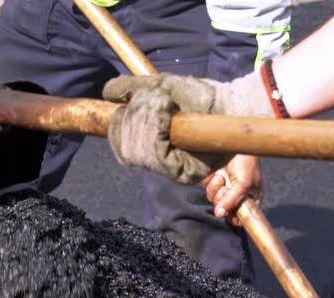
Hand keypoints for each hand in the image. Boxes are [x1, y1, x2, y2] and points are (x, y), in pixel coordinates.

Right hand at [102, 73, 272, 184]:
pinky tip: (166, 112)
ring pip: (142, 151)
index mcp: (152, 150)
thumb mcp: (156, 87)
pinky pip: (157, 153)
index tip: (124, 107)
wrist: (226, 102)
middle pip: (130, 150)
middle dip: (135, 118)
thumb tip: (107, 93)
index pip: (122, 148)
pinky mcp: (186, 173)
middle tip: (153, 100)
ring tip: (164, 103)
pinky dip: (156, 127)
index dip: (119, 127)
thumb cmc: (195, 96)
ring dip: (147, 119)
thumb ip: (129, 89)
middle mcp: (162, 166)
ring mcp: (174, 172)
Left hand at [203, 155, 262, 225]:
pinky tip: (215, 172)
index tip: (229, 209)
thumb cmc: (247, 161)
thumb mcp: (244, 182)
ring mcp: (223, 188)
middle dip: (222, 198)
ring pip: (213, 199)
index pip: (239, 218)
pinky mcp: (212, 180)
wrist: (233, 141)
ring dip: (215, 188)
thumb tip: (219, 214)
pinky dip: (208, 181)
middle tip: (226, 187)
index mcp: (249, 198)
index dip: (232, 216)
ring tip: (221, 176)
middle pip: (223, 210)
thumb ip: (233, 200)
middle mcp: (235, 196)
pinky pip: (205, 188)